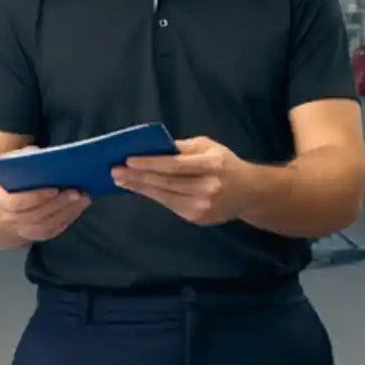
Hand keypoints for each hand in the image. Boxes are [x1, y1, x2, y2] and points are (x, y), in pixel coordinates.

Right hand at [0, 146, 90, 241]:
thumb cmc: (5, 183)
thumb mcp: (6, 167)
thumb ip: (19, 159)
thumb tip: (37, 153)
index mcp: (0, 200)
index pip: (17, 202)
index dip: (37, 197)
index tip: (55, 189)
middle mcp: (10, 219)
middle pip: (37, 215)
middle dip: (59, 204)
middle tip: (77, 193)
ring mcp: (22, 230)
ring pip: (46, 226)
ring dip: (67, 213)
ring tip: (84, 199)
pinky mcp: (33, 236)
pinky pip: (51, 232)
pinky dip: (66, 220)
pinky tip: (78, 208)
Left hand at [111, 136, 253, 225]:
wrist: (249, 192)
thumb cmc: (224, 163)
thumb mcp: (208, 147)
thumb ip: (183, 148)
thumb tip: (152, 148)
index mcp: (211, 164)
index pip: (174, 165)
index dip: (150, 163)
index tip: (128, 159)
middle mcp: (208, 186)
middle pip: (166, 182)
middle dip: (138, 176)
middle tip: (115, 171)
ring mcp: (203, 205)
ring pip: (165, 196)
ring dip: (140, 188)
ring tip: (121, 180)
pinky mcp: (197, 218)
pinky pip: (169, 205)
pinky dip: (152, 196)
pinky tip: (138, 189)